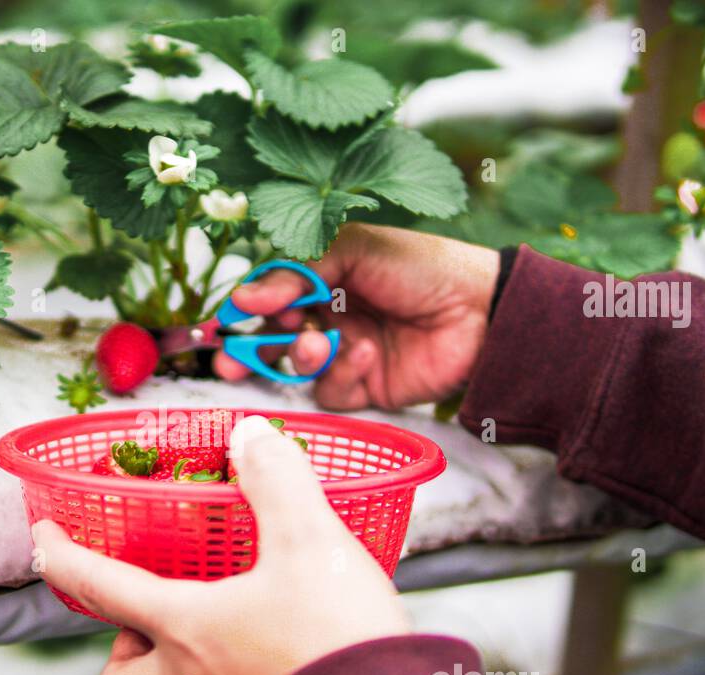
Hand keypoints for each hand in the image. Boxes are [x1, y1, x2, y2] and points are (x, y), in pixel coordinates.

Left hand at [30, 415, 411, 674]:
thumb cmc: (334, 639)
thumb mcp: (311, 542)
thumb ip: (277, 480)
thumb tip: (251, 436)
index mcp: (184, 627)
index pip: (98, 588)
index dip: (61, 556)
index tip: (43, 534)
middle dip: (120, 643)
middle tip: (151, 606)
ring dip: (174, 657)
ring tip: (217, 614)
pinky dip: (227, 671)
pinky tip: (272, 639)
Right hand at [215, 224, 499, 409]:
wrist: (478, 310)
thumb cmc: (421, 267)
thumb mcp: (354, 251)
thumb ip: (297, 272)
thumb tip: (245, 297)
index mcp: (326, 280)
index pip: (273, 298)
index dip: (248, 310)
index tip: (227, 319)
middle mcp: (331, 318)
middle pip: (274, 340)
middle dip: (250, 351)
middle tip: (229, 362)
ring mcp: (346, 355)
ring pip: (298, 369)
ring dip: (301, 357)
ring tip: (317, 344)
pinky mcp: (365, 389)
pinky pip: (331, 393)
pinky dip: (342, 374)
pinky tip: (366, 354)